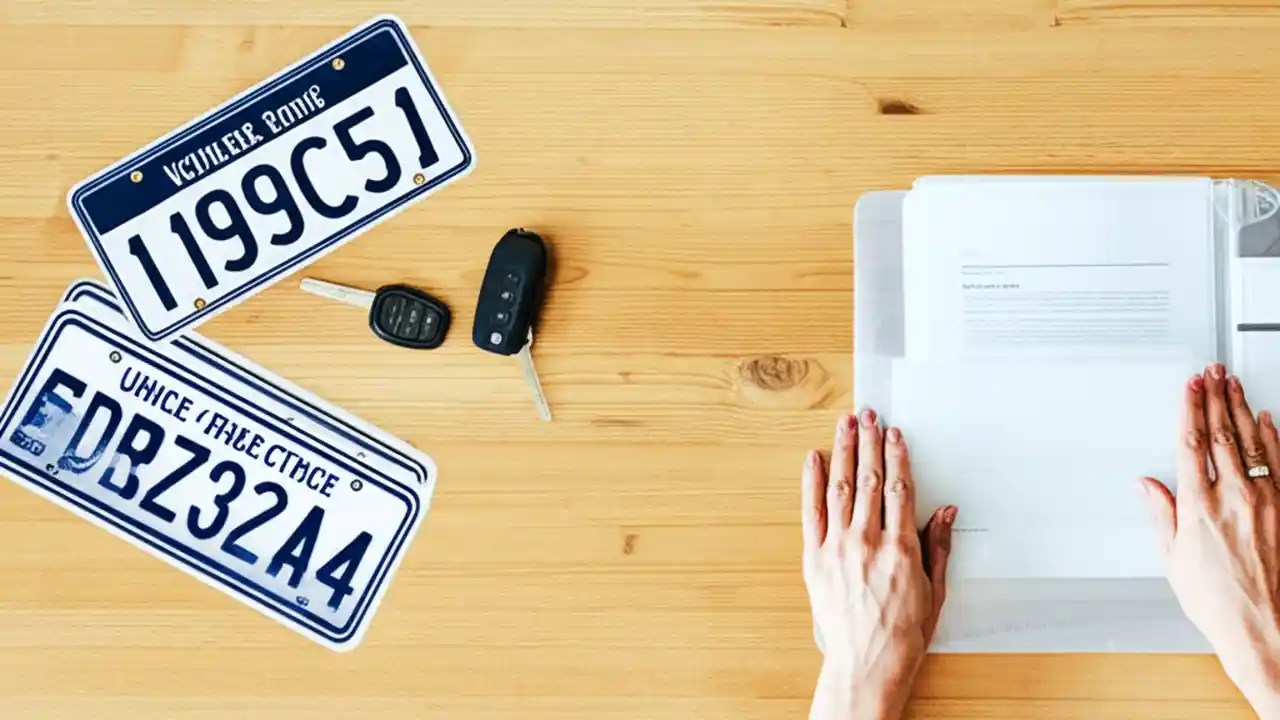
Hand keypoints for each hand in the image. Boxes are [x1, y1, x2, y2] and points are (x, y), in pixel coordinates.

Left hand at [803, 411, 957, 719]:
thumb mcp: (935, 589)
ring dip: (842, 451)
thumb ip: (938, 545)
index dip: (896, 456)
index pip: (898, 489)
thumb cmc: (904, 631)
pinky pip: (811, 512)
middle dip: (869, 443)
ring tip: (845, 425)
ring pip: (839, 488)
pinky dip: (811, 483)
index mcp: (900, 548)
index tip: (895, 434)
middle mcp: (867, 542)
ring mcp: (837, 548)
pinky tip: (813, 459)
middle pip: (868, 479)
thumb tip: (944, 510)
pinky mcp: (814, 558)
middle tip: (869, 415)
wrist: (867, 662)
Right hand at [1140, 365, 1279, 716]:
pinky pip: (1278, 463)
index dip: (1189, 411)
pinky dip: (1272, 437)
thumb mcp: (1173, 559)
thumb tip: (1147, 485)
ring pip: (1251, 443)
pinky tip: (1266, 420)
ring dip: (1240, 409)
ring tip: (1232, 384)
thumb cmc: (1218, 601)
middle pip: (1222, 435)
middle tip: (1211, 373)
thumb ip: (1162, 515)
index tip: (1189, 388)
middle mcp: (1233, 499)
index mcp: (1199, 508)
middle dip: (1214, 399)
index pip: (1192, 445)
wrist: (1264, 627)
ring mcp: (1264, 502)